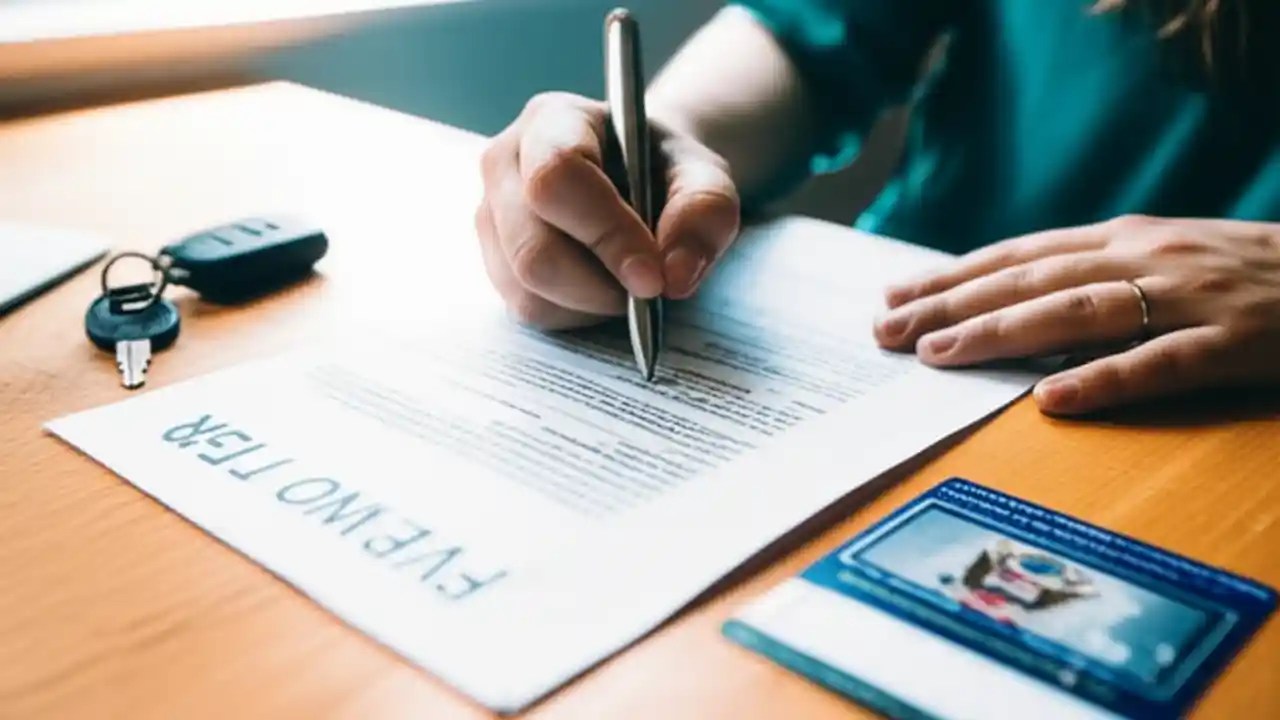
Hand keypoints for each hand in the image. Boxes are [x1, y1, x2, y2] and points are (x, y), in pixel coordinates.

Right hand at [475, 92, 739, 328]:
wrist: (636, 177)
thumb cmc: (662, 170)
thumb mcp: (704, 176)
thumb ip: (703, 212)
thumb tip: (674, 276)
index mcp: (553, 120)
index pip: (558, 177)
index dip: (605, 234)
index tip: (652, 277)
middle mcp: (504, 162)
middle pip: (532, 247)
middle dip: (598, 285)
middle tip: (648, 289)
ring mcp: (490, 214)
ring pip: (526, 287)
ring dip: (589, 303)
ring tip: (627, 283)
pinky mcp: (494, 259)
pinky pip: (527, 307)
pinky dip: (574, 314)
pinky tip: (601, 289)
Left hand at [874, 216, 1279, 414]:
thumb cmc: (1244, 273)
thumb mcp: (1162, 259)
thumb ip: (1093, 275)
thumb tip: (1009, 303)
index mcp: (1124, 238)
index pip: (1017, 255)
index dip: (951, 277)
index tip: (892, 298)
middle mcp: (1143, 257)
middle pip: (1028, 279)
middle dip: (951, 305)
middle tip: (885, 332)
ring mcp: (1186, 297)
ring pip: (1075, 312)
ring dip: (1000, 333)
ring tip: (938, 357)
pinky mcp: (1231, 343)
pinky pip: (1158, 364)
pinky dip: (1103, 380)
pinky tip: (1052, 400)